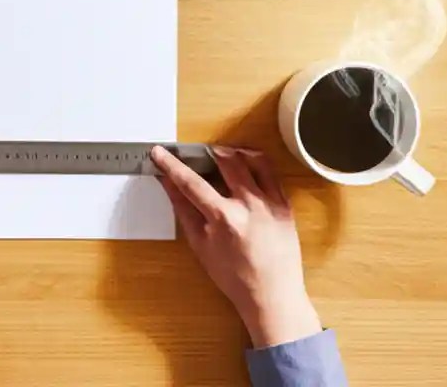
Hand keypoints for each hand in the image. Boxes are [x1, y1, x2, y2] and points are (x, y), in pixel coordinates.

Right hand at [151, 144, 321, 347]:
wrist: (272, 294)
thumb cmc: (233, 276)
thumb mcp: (200, 244)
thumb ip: (183, 209)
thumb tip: (168, 183)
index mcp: (224, 217)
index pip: (191, 182)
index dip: (172, 164)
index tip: (160, 152)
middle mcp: (250, 204)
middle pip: (226, 161)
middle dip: (208, 152)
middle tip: (198, 153)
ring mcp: (271, 202)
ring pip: (253, 160)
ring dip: (234, 153)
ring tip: (223, 156)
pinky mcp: (285, 205)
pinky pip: (271, 174)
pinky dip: (255, 165)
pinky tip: (246, 171)